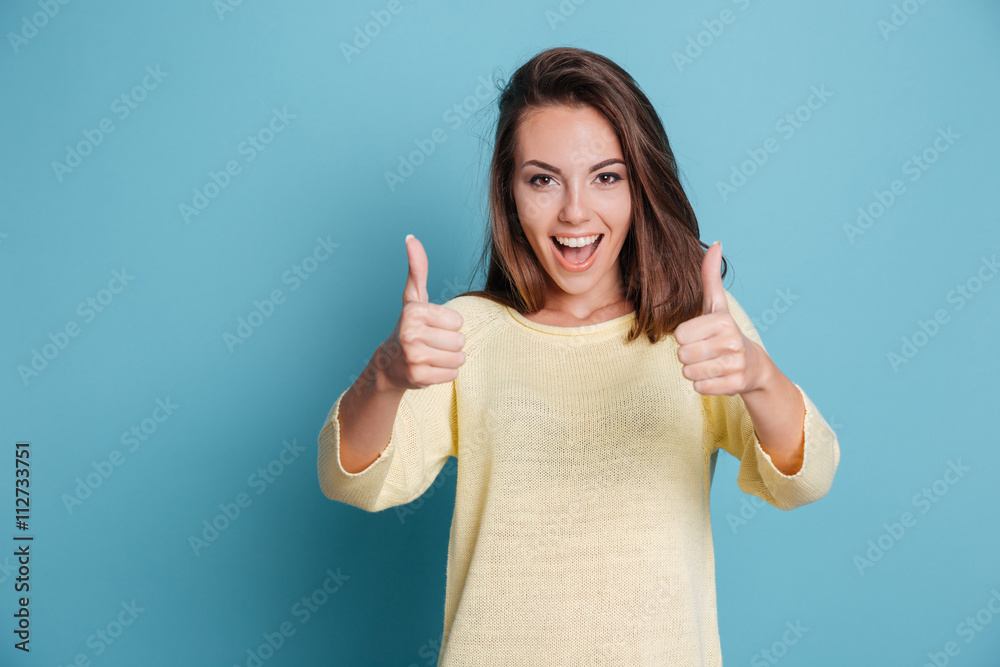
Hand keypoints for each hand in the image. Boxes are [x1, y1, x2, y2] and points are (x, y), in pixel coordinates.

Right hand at [379, 235, 465, 390]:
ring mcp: (413, 357)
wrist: (390, 364)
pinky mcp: (418, 377)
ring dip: (450, 359)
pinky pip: (452, 374)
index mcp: (413, 312)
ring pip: (458, 358)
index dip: (449, 324)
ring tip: (432, 355)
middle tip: (432, 343)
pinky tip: (430, 368)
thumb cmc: (410, 326)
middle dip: (451, 343)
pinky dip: (445, 373)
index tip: (431, 326)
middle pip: (460, 340)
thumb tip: (411, 237)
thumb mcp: (414, 297)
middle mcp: (410, 334)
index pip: (457, 320)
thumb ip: (418, 268)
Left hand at [674, 241, 767, 395]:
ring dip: (694, 370)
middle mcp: (731, 342)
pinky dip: (703, 384)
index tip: (699, 336)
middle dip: (688, 355)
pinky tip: (716, 376)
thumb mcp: (716, 304)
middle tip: (705, 351)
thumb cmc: (725, 332)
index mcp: (722, 321)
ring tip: (710, 363)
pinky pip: (699, 388)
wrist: (753, 365)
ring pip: (689, 373)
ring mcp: (734, 365)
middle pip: (682, 355)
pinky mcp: (734, 385)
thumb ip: (710, 276)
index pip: (680, 335)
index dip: (685, 337)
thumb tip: (715, 244)